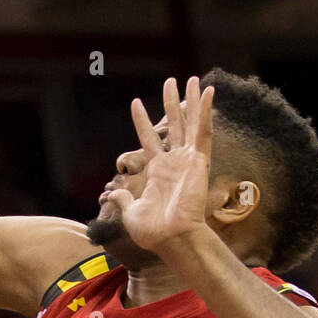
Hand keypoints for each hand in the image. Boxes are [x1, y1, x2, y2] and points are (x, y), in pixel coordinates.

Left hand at [111, 76, 214, 253]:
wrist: (171, 239)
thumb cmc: (153, 232)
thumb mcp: (130, 212)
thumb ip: (122, 199)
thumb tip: (109, 196)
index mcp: (158, 171)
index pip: (149, 139)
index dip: (142, 121)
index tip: (135, 103)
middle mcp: (175, 162)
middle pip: (174, 125)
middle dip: (172, 103)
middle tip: (171, 81)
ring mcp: (188, 160)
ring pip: (191, 123)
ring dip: (192, 101)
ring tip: (193, 79)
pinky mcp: (200, 161)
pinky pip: (204, 132)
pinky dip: (206, 111)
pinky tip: (208, 92)